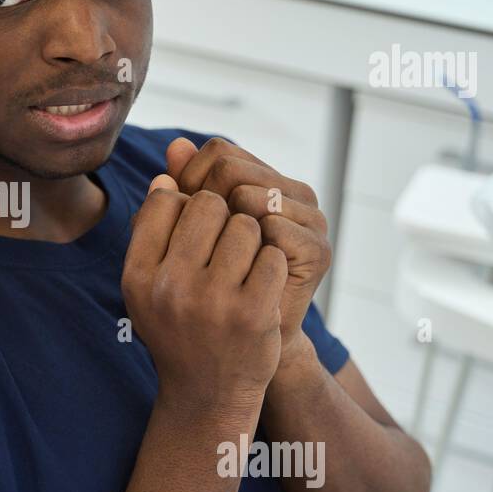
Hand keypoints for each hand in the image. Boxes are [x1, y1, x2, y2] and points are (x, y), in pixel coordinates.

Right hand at [121, 175, 287, 400]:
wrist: (208, 395)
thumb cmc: (179, 327)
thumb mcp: (151, 282)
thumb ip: (155, 224)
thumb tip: (170, 169)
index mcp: (137, 274)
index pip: (164, 199)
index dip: (187, 206)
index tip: (196, 232)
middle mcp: (168, 286)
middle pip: (207, 204)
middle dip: (222, 217)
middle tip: (224, 250)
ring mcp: (211, 300)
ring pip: (245, 224)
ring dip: (252, 240)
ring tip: (243, 270)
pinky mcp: (252, 313)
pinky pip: (273, 254)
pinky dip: (274, 265)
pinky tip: (262, 288)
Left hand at [164, 136, 330, 361]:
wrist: (238, 346)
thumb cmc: (208, 288)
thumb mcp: (186, 237)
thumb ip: (181, 192)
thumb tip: (174, 145)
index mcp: (264, 180)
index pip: (219, 152)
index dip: (189, 178)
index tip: (175, 214)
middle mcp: (292, 192)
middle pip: (232, 169)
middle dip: (202, 203)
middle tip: (192, 245)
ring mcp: (310, 219)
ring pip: (250, 197)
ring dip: (222, 233)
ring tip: (218, 263)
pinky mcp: (318, 249)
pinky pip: (271, 230)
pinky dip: (247, 254)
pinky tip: (240, 277)